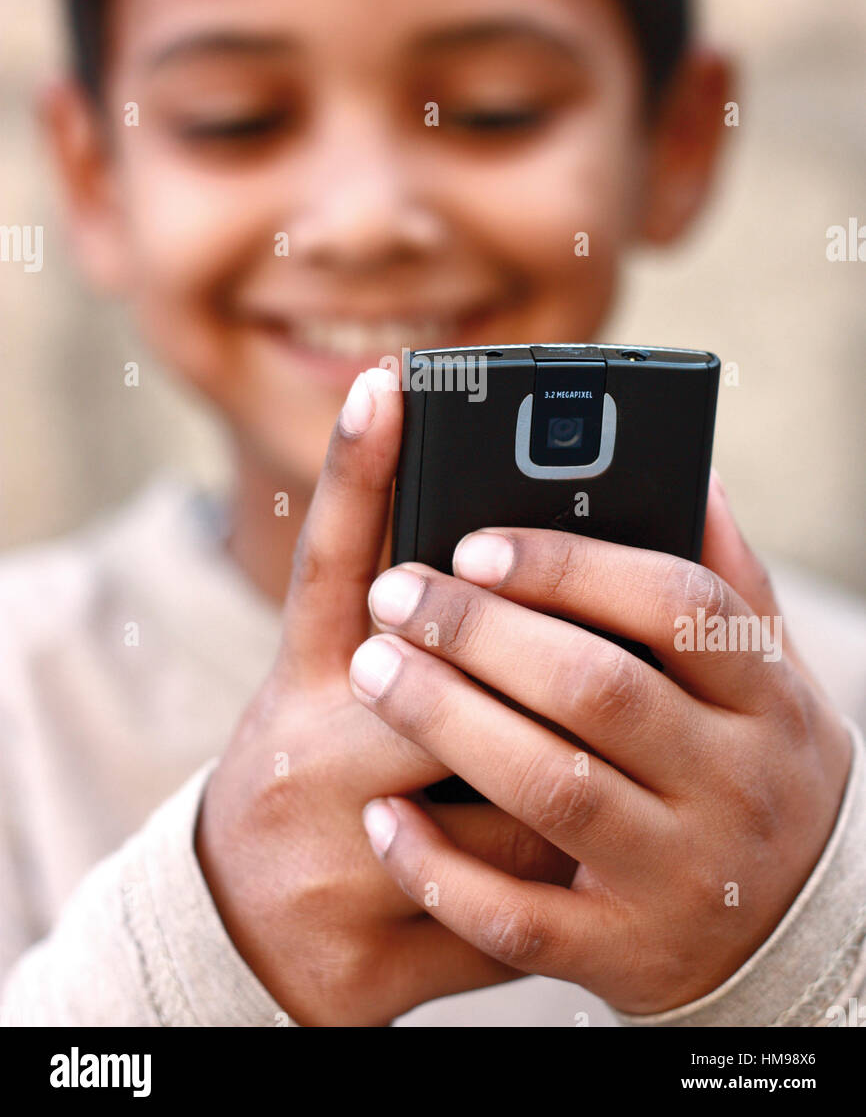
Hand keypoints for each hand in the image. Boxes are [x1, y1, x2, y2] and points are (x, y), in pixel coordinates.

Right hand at [196, 368, 569, 1026]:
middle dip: (538, 669)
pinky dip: (562, 873)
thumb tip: (514, 558)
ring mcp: (331, 864)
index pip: (330, 561)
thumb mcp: (326, 688)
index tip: (394, 380)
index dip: (358, 469)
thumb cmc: (308, 781)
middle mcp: (301, 762)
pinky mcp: (372, 958)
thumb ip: (398, 622)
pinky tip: (577, 860)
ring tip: (596, 765)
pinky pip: (515, 904)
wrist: (241, 936)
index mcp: (295, 684)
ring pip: (509, 805)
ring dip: (568, 781)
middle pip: (443, 687)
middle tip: (598, 643)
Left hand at [350, 473, 851, 1013]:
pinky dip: (443, 868)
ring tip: (373, 670)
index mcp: (767, 700)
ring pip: (552, 791)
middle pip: (599, 690)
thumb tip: (693, 473)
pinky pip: (520, 919)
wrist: (797, 935)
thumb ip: (728, 581)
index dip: (571, 568)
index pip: (677, 608)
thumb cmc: (758, 768)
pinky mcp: (624, 956)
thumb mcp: (772, 677)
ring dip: (450, 723)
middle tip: (395, 594)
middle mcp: (733, 787)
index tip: (476, 544)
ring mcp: (678, 877)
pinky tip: (384, 819)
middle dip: (483, 635)